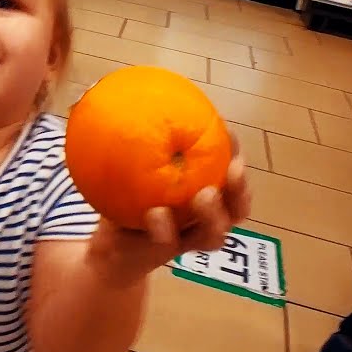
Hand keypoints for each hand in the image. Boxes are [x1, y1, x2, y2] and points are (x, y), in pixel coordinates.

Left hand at [85, 138, 251, 286]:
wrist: (111, 246)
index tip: (229, 132)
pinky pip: (171, 242)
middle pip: (237, 207)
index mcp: (202, 195)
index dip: (236, 155)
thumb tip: (125, 98)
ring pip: (215, 232)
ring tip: (204, 195)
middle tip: (233, 168)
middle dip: (240, 188)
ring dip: (213, 214)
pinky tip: (155, 213)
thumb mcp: (130, 169)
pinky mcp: (166, 253)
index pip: (228, 174)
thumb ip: (135, 142)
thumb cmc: (126, 200)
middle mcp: (203, 218)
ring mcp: (187, 238)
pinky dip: (165, 228)